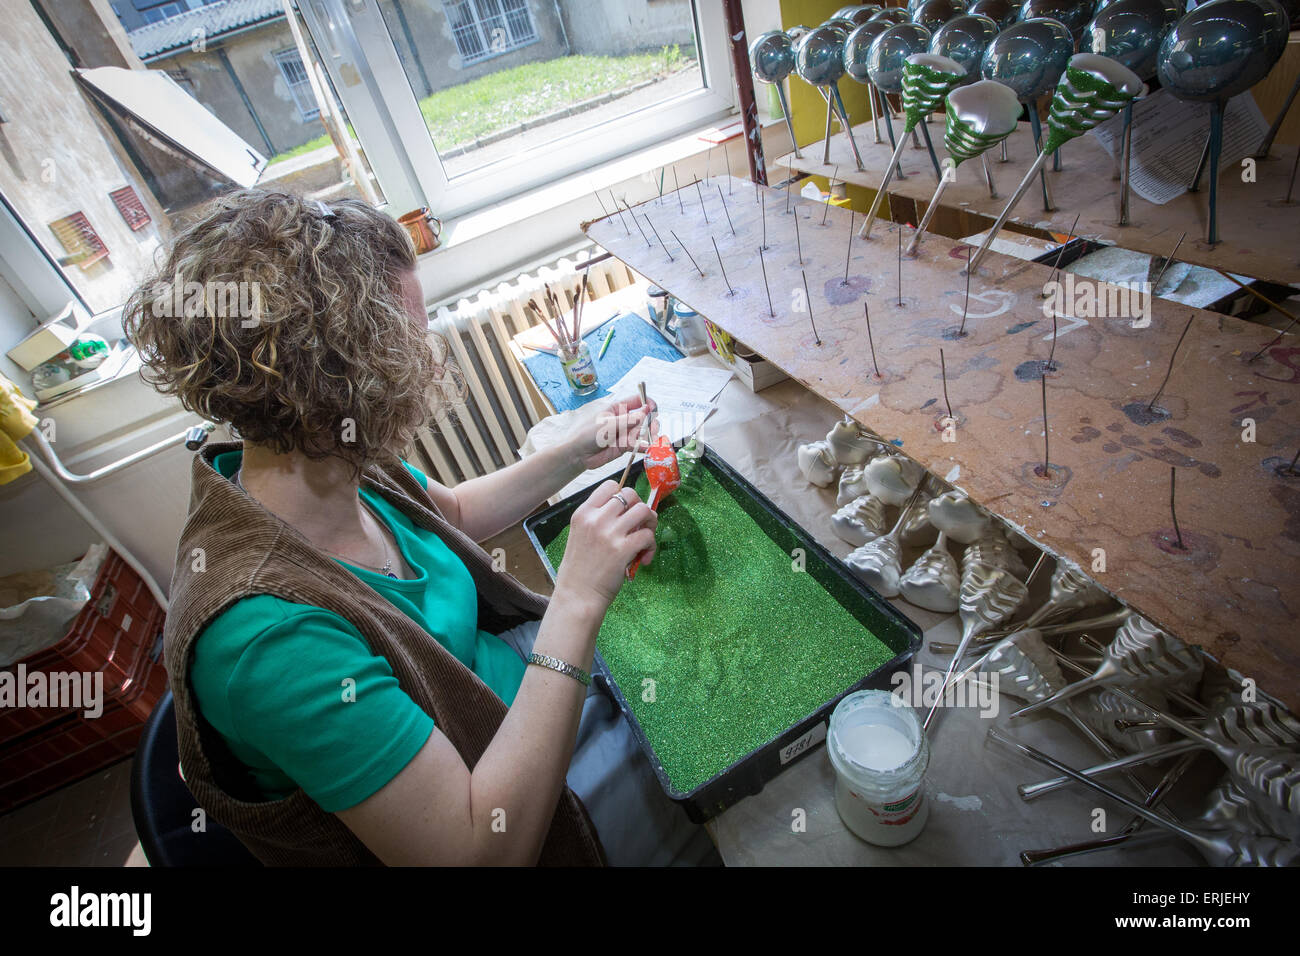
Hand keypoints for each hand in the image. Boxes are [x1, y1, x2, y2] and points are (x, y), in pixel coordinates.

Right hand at [555, 480, 657, 608]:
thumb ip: (597, 521)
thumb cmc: (578, 571)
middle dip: (640, 507)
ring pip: (643, 510)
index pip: (610, 485)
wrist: (576, 597)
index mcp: (583, 513)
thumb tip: (626, 513)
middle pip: (630, 494)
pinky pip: (648, 536)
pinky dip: (651, 546)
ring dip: (650, 524)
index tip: (626, 511)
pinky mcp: (623, 549)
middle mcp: (596, 518)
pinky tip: (644, 559)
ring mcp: (610, 533)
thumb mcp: (579, 536)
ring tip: (645, 540)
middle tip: (639, 525)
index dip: (624, 495)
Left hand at [566, 394, 657, 470]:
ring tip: (651, 437)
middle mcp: (623, 419)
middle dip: (650, 421)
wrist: (578, 454)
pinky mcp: (624, 445)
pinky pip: (638, 444)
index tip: (654, 409)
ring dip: (649, 433)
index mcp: (617, 407)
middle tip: (652, 426)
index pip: (637, 400)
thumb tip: (645, 411)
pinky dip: (644, 446)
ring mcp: (624, 432)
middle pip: (643, 416)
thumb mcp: (608, 424)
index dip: (647, 402)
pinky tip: (648, 447)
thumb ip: (628, 419)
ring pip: (642, 431)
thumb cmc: (587, 433)